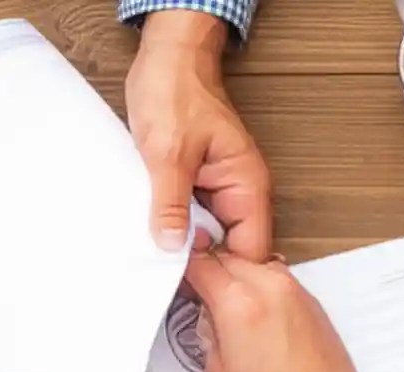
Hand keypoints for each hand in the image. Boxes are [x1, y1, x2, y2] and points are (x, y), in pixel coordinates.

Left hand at [127, 10, 270, 257]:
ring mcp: (219, 186)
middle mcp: (239, 189)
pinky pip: (190, 213)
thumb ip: (171, 204)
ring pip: (207, 231)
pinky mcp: (198, 181)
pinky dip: (173, 220)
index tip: (192, 282)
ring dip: (184, 239)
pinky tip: (153, 226)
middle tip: (166, 270)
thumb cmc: (175, 90)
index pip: (250, 248)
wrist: (167, 56)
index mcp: (246, 183)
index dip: (224, 270)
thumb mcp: (167, 154)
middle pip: (229, 246)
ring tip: (156, 249)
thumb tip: (173, 247)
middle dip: (201, 259)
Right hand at [183, 252, 367, 371]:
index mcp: (240, 304)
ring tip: (233, 316)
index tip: (181, 285)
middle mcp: (272, 288)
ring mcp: (297, 293)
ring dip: (239, 282)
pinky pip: (279, 283)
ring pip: (255, 267)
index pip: (202, 265)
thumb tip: (208, 315)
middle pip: (229, 259)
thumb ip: (208, 333)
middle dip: (212, 275)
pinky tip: (259, 323)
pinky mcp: (314, 304)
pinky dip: (263, 292)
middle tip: (202, 302)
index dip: (186, 273)